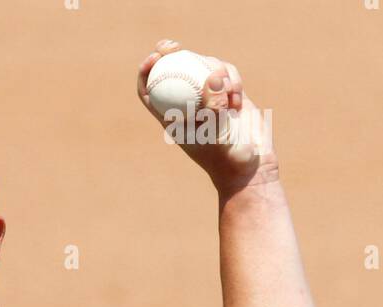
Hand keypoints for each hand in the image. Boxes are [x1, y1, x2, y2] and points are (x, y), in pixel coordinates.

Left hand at [137, 38, 277, 193]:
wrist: (250, 169)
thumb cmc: (226, 160)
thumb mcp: (217, 136)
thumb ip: (214, 108)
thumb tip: (211, 78)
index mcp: (173, 118)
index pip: (151, 91)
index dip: (146, 72)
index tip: (154, 58)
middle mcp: (190, 105)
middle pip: (175, 70)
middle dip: (171, 53)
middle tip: (174, 46)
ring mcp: (211, 98)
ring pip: (204, 67)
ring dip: (215, 72)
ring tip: (227, 96)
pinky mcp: (230, 95)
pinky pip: (228, 74)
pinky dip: (233, 81)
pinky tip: (238, 102)